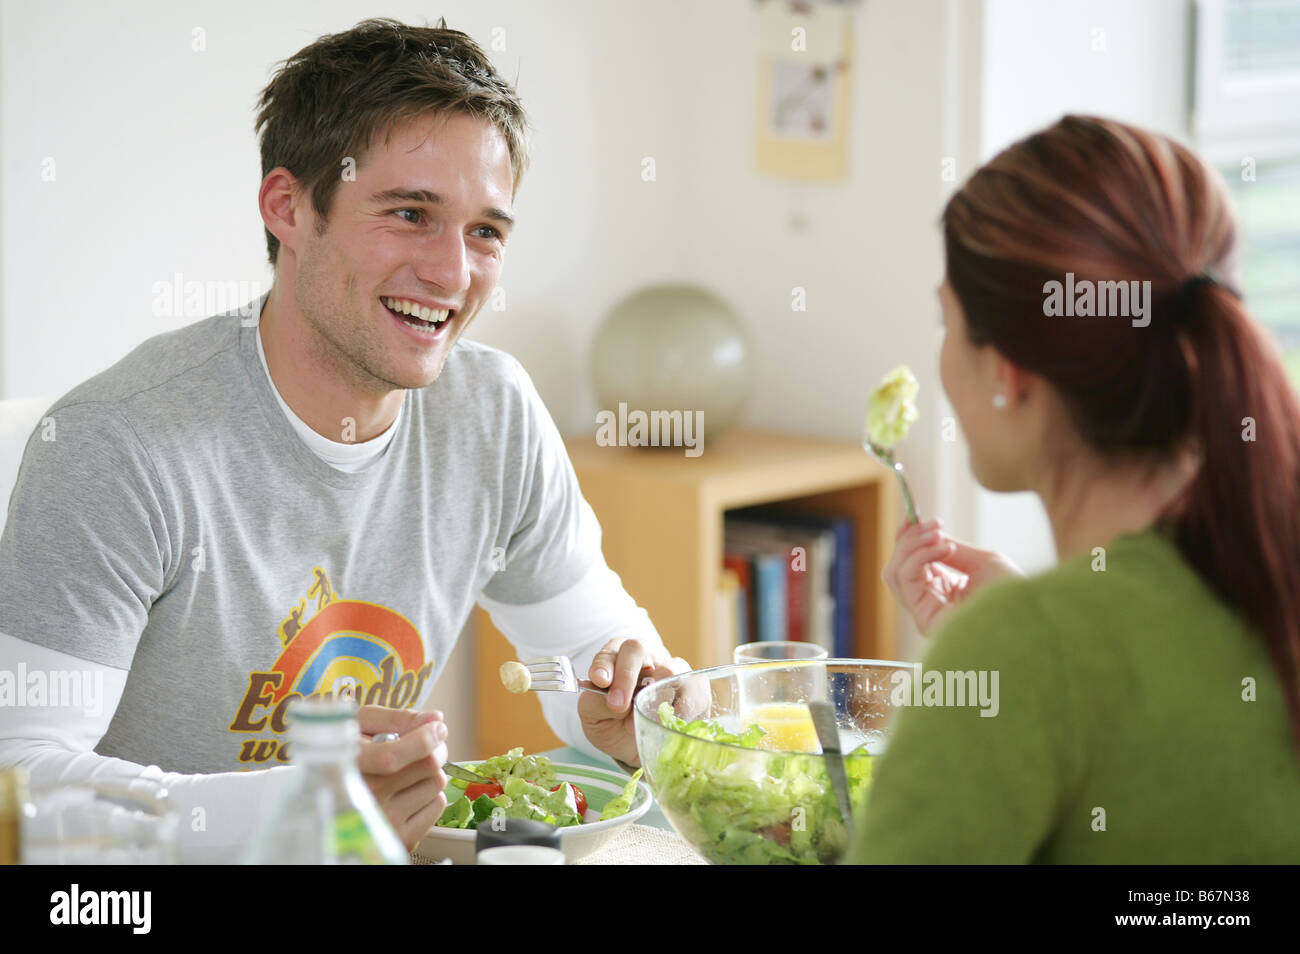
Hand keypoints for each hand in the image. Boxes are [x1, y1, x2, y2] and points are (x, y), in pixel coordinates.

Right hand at [357, 706, 449, 850]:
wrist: (329, 796)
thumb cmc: (349, 752)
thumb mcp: (360, 725)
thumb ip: (397, 718)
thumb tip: (436, 719)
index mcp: (348, 768)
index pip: (391, 757)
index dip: (424, 738)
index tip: (437, 727)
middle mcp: (363, 799)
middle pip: (426, 767)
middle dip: (435, 749)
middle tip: (427, 746)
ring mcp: (383, 823)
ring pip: (436, 784)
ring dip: (431, 772)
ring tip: (410, 771)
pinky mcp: (401, 839)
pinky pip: (437, 806)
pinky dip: (431, 794)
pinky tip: (411, 791)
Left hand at [578, 638, 689, 766]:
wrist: (636, 745)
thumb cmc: (611, 723)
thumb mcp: (592, 717)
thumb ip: (593, 704)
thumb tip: (608, 697)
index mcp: (616, 657)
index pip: (610, 651)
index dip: (605, 664)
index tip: (600, 680)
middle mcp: (645, 657)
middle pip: (638, 649)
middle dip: (626, 676)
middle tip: (617, 705)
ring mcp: (672, 670)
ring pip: (670, 669)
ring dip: (653, 699)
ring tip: (638, 724)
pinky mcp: (695, 690)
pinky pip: (694, 694)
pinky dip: (679, 713)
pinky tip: (665, 726)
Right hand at [882, 518, 1021, 635]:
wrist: (1030, 618)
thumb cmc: (1014, 594)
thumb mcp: (981, 562)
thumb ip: (950, 549)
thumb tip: (926, 534)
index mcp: (940, 593)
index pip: (908, 565)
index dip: (907, 539)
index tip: (913, 516)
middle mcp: (928, 604)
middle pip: (896, 567)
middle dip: (909, 539)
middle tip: (935, 524)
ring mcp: (924, 613)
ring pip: (894, 572)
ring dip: (911, 545)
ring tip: (940, 535)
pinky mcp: (924, 619)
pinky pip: (905, 579)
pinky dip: (920, 556)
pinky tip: (947, 547)